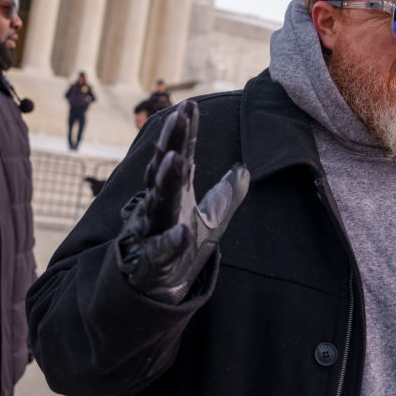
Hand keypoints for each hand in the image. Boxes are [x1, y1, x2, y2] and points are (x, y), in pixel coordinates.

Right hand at [115, 101, 249, 303]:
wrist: (155, 289)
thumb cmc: (182, 249)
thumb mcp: (211, 219)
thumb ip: (227, 193)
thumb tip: (245, 168)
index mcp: (174, 192)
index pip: (179, 155)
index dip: (184, 132)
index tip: (188, 105)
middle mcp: (159, 205)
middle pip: (163, 169)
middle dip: (170, 142)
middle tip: (177, 116)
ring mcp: (152, 231)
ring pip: (157, 202)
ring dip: (165, 181)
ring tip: (174, 160)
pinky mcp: (150, 261)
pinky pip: (160, 250)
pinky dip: (171, 241)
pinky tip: (183, 230)